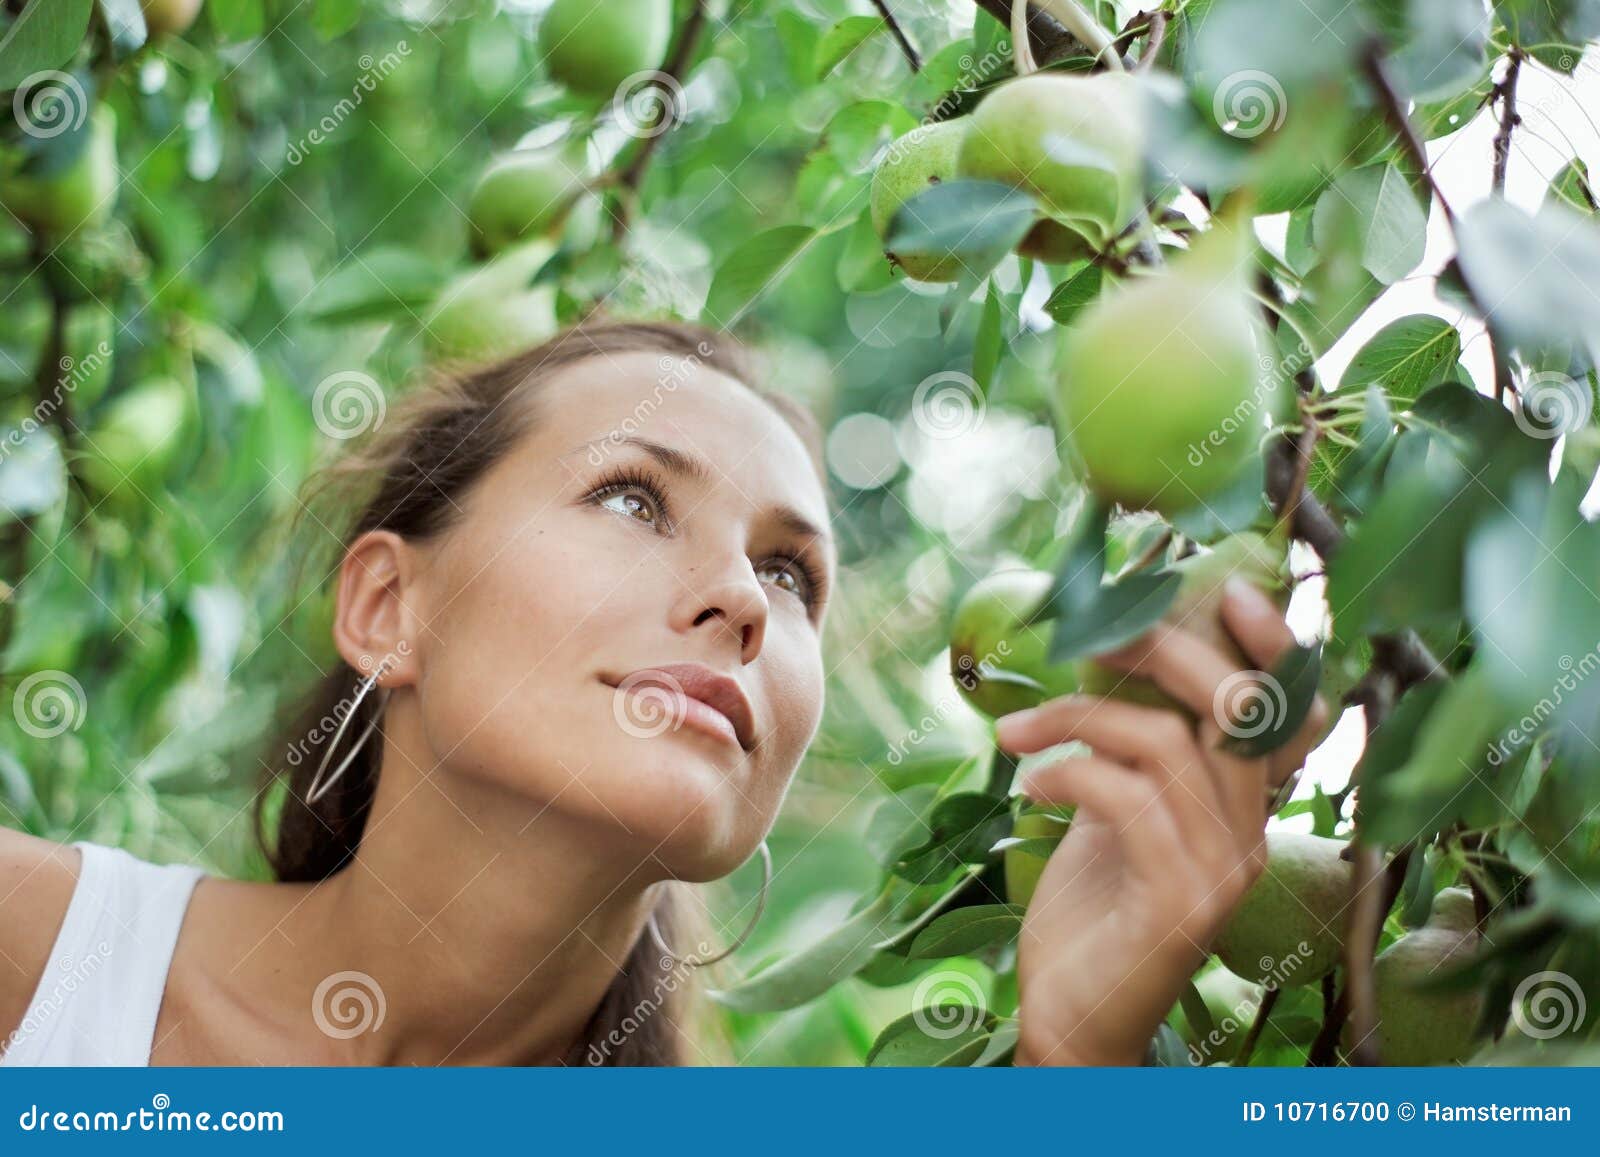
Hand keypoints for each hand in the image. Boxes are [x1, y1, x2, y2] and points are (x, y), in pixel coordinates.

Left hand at [997, 579, 1329, 1066]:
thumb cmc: (1092, 910)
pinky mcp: (1180, 900)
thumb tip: (1105, 657)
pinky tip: (1029, 782)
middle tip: (1090, 639)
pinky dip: (1070, 772)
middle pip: (1238, 705)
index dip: (1272, 645)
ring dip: (1079, 716)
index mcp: (1242, 804)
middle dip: (1163, 652)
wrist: (1074, 1015)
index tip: (1227, 591)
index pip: (1293, 710)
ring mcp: (1223, 868)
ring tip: (1014, 733)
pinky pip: (1129, 801)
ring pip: (1170, 744)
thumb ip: (1127, 748)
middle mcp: (1252, 832)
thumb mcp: (1112, 812)